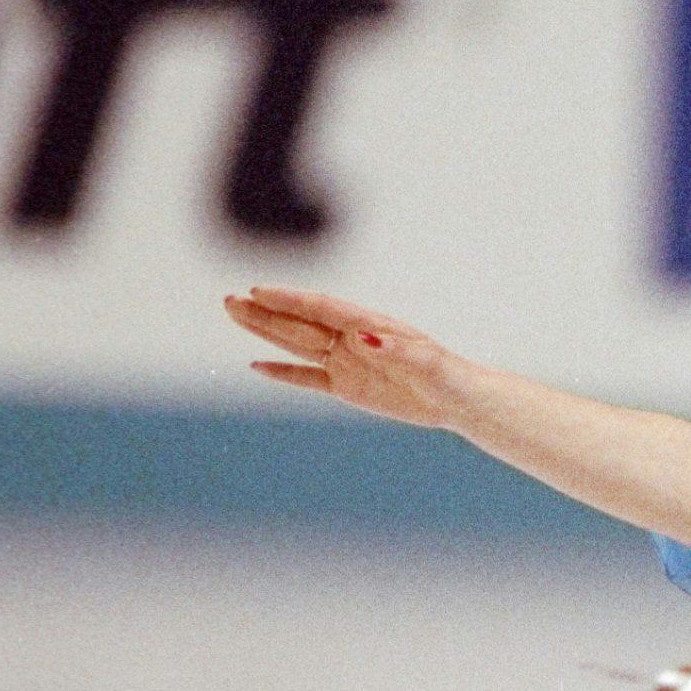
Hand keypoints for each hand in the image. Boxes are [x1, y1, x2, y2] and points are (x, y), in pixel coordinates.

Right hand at [222, 285, 463, 427]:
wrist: (461, 400)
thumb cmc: (450, 377)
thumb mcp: (429, 364)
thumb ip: (397, 350)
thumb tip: (365, 338)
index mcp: (371, 326)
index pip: (322, 309)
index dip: (290, 300)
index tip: (258, 290)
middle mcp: (353, 339)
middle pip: (300, 322)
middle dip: (265, 311)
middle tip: (229, 299)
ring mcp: (348, 362)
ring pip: (297, 345)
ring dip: (266, 331)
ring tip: (235, 314)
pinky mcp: (348, 387)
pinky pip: (308, 378)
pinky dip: (282, 374)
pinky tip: (256, 366)